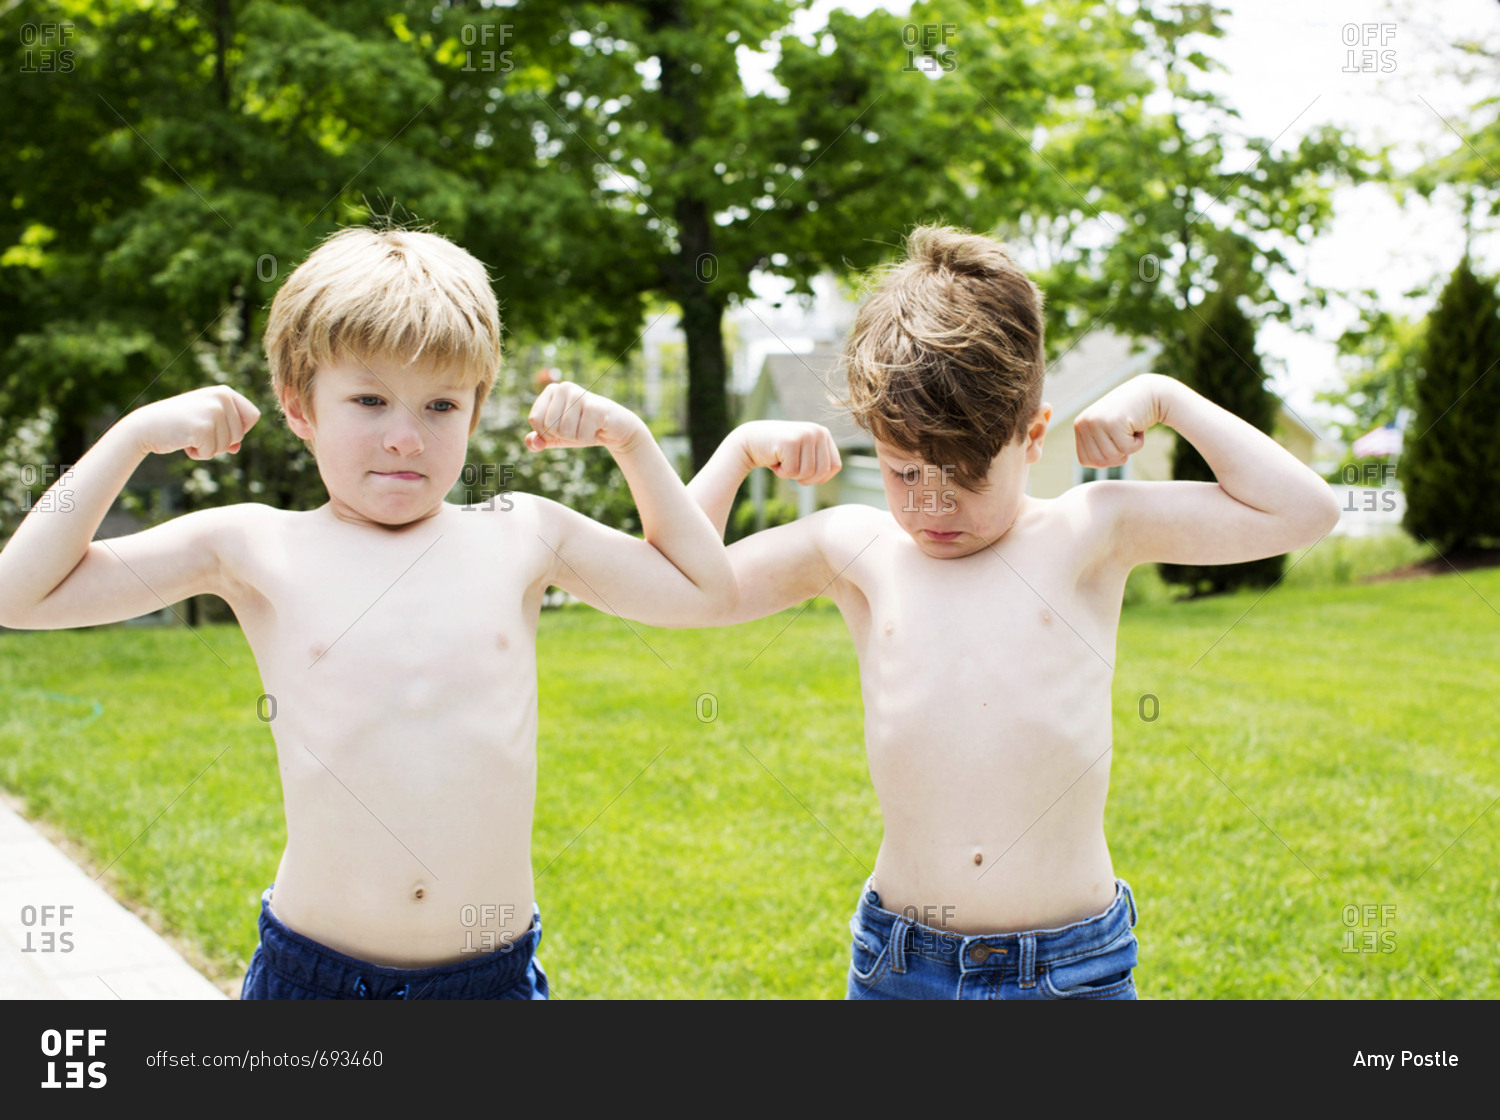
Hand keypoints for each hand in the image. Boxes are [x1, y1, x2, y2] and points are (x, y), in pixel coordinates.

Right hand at [128, 386, 260, 459]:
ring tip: (188, 434)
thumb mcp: (206, 422)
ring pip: (226, 447)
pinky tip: (183, 441)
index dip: (239, 429)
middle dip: (220, 442)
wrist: (144, 426)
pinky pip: (211, 453)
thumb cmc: (177, 424)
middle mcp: (221, 397)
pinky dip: (197, 454)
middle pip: (240, 435)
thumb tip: (236, 447)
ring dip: (207, 449)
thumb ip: (226, 431)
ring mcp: (213, 412)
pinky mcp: (203, 428)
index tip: (218, 428)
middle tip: (196, 431)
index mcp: (224, 391)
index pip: (253, 416)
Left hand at [525, 381, 644, 453]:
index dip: (546, 432)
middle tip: (578, 427)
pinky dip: (589, 438)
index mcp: (552, 390)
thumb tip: (534, 444)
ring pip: (564, 432)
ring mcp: (580, 395)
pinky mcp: (595, 407)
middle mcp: (564, 387)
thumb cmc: (583, 429)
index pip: (535, 419)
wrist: (615, 429)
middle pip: (549, 426)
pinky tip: (598, 428)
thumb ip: (538, 441)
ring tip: (588, 427)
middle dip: (563, 435)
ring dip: (578, 437)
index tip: (562, 427)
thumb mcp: (556, 437)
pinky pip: (581, 435)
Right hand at [736, 421, 841, 484]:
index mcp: (824, 434)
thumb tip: (834, 469)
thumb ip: (820, 459)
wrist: (750, 440)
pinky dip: (781, 473)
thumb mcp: (805, 453)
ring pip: (807, 473)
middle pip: (822, 472)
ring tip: (782, 461)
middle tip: (791, 469)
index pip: (835, 466)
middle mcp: (818, 431)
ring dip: (791, 474)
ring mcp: (805, 434)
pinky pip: (792, 472)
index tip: (805, 473)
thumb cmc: (779, 452)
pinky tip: (775, 459)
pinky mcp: (791, 441)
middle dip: (805, 478)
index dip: (820, 478)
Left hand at [1073, 374, 1168, 468]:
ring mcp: (1097, 421)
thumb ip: (1095, 445)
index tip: (1115, 444)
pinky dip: (1138, 443)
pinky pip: (1127, 449)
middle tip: (1125, 437)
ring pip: (1113, 456)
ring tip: (1130, 429)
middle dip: (1118, 455)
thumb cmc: (1129, 416)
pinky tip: (1137, 426)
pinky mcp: (1113, 422)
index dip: (1104, 460)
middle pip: (1099, 462)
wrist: (1150, 393)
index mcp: (1079, 426)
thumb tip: (1093, 463)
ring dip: (1128, 448)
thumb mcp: (1105, 430)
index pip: (1085, 461)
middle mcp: (1084, 422)